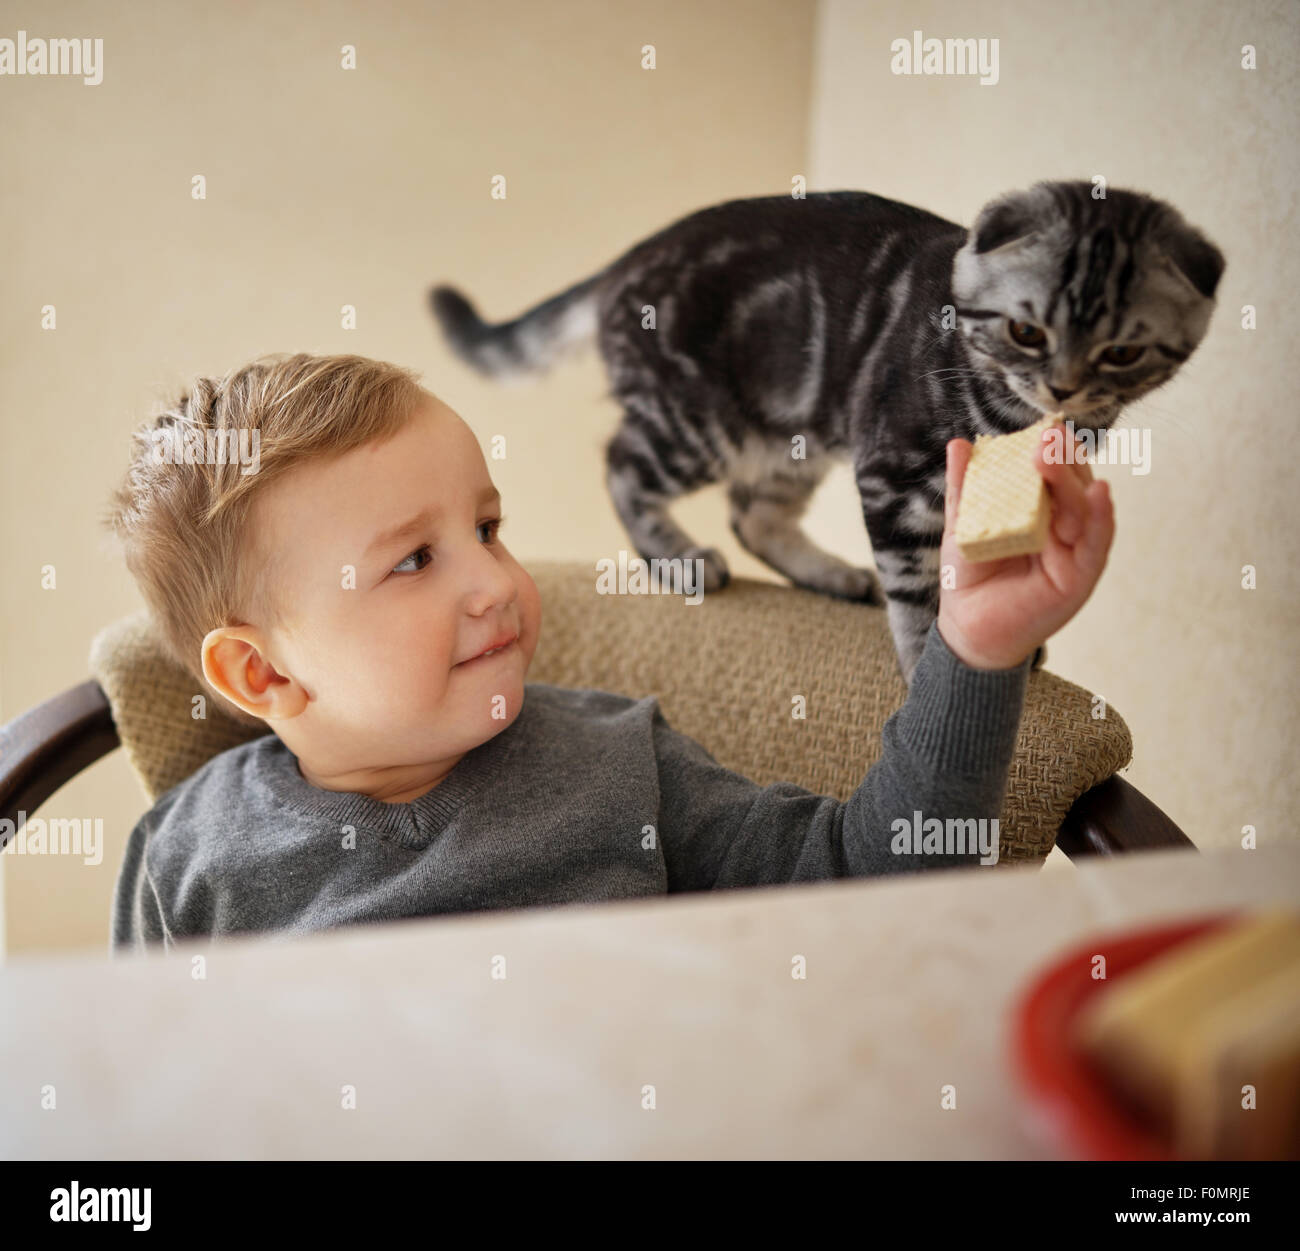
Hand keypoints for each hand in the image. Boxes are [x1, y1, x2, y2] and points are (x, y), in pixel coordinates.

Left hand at [936, 421, 1115, 670]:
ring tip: (1052, 458)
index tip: (1043, 428)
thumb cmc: (969, 576)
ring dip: (1073, 482)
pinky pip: (1097, 543)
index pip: (1055, 472)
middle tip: (1045, 439)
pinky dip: (1101, 517)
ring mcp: (1074, 550)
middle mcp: (1063, 526)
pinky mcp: (1080, 576)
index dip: (1053, 449)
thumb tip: (959, 444)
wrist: (966, 626)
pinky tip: (1099, 493)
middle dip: (1063, 460)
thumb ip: (964, 487)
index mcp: (1040, 509)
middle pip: (1075, 485)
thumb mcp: (964, 524)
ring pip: (1085, 509)